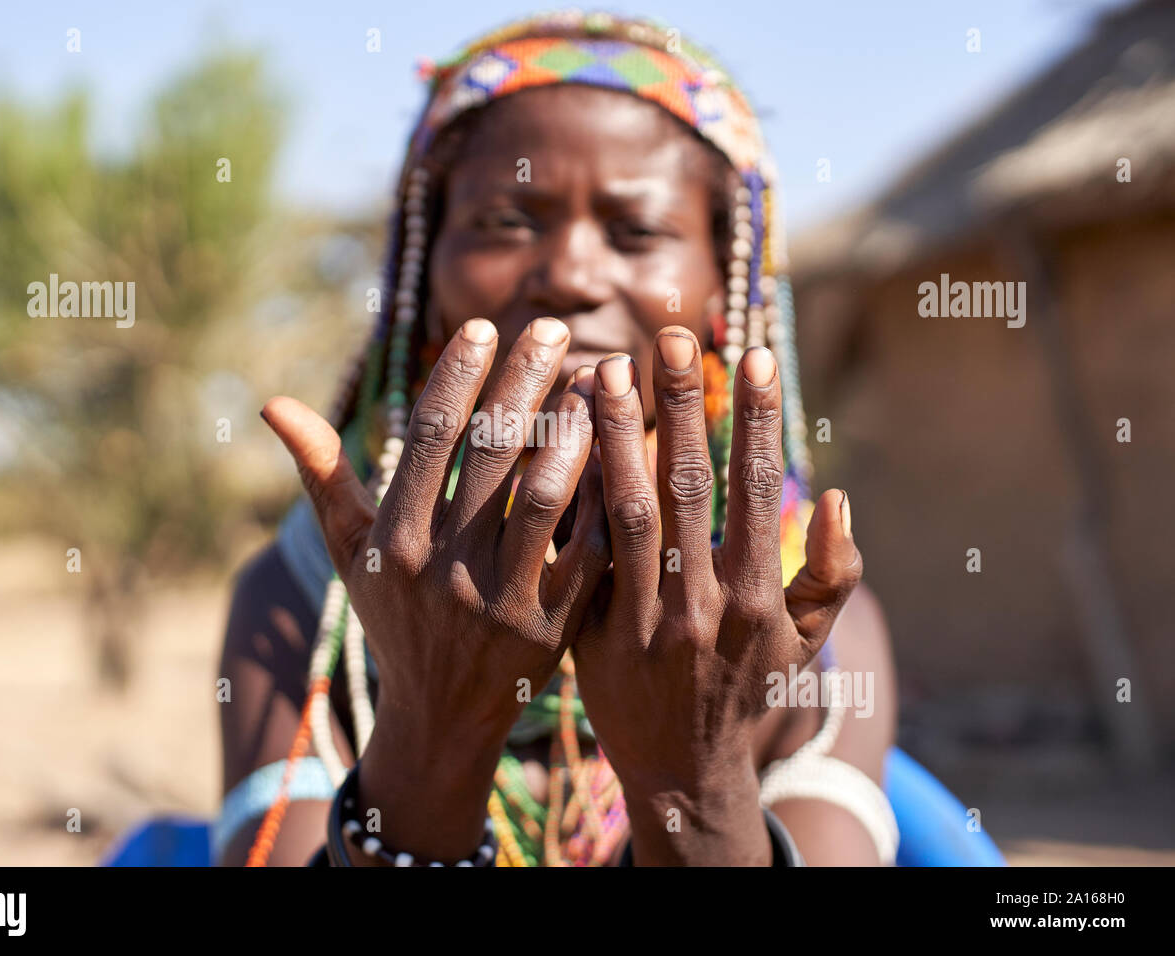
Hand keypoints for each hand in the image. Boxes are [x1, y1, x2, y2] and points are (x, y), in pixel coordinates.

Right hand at [260, 317, 606, 861]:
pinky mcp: (553, 628)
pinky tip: (619, 445)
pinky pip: (587, 546)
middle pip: (493, 454)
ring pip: (546, 496)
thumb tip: (272, 402)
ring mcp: (502, 602)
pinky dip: (604, 493)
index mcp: (394, 543)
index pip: (430, 439)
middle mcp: (445, 571)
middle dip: (524, 381)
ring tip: (592, 378)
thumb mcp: (349, 552)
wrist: (441, 716)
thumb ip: (322, 474)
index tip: (483, 327)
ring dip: (573, 429)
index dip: (458, 376)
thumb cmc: (394, 615)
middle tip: (550, 327)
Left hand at [567, 329, 862, 864]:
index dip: (755, 419)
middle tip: (665, 335)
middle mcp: (703, 602)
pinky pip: (583, 551)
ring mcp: (644, 617)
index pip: (758, 487)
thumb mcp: (808, 644)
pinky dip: (576, 496)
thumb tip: (841, 499)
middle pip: (687, 484)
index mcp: (761, 596)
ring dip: (616, 437)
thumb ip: (833, 576)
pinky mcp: (595, 628)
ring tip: (606, 371)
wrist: (680, 767)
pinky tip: (563, 441)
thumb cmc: (748, 691)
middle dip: (677, 406)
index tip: (750, 354)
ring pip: (626, 510)